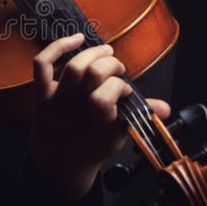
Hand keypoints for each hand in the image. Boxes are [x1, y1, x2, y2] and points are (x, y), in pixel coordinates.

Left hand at [31, 33, 169, 199]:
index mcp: (95, 123)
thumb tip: (165, 108)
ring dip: (93, 53)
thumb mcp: (118, 137)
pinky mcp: (41, 94)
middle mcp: (74, 109)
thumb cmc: (92, 147)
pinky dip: (58, 46)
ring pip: (73, 66)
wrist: (60, 166)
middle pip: (91, 73)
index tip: (125, 91)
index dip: (119, 87)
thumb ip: (139, 117)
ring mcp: (56, 101)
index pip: (106, 96)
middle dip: (110, 64)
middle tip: (118, 68)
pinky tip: (77, 39)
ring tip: (106, 52)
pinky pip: (42, 64)